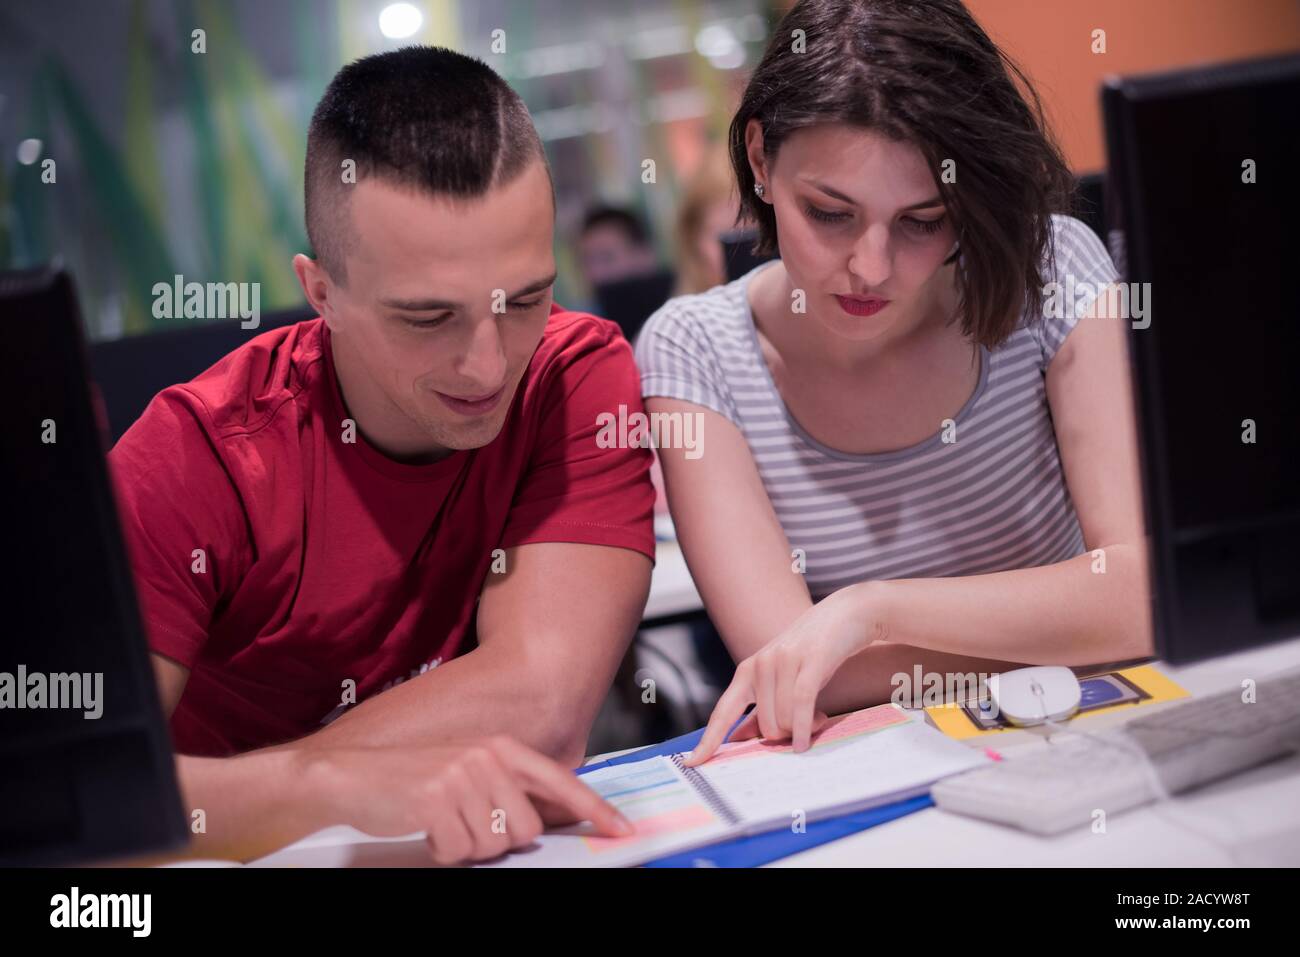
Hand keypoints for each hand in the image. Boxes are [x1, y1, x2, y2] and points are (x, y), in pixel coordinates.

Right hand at [306, 735, 633, 864]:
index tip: (623, 830)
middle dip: (498, 840)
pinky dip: (441, 851)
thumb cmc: (412, 778)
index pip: (561, 781)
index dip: (595, 809)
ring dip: (467, 846)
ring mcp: (461, 777)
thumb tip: (548, 820)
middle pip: (525, 828)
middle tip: (467, 825)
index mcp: (501, 747)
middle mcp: (487, 757)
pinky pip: (458, 851)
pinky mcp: (435, 800)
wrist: (351, 775)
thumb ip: (509, 789)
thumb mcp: (469, 770)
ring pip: (493, 844)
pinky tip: (425, 828)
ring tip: (443, 822)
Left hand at [687, 582, 886, 763]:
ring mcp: (784, 660)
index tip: (692, 763)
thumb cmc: (811, 653)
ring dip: (802, 729)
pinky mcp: (810, 660)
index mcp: (748, 671)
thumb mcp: (781, 679)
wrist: (843, 616)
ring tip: (818, 718)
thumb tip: (737, 739)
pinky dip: (802, 728)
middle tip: (806, 726)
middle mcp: (761, 665)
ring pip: (783, 718)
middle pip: (765, 726)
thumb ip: (760, 708)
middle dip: (786, 735)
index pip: (723, 712)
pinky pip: (801, 704)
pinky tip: (805, 742)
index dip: (708, 740)